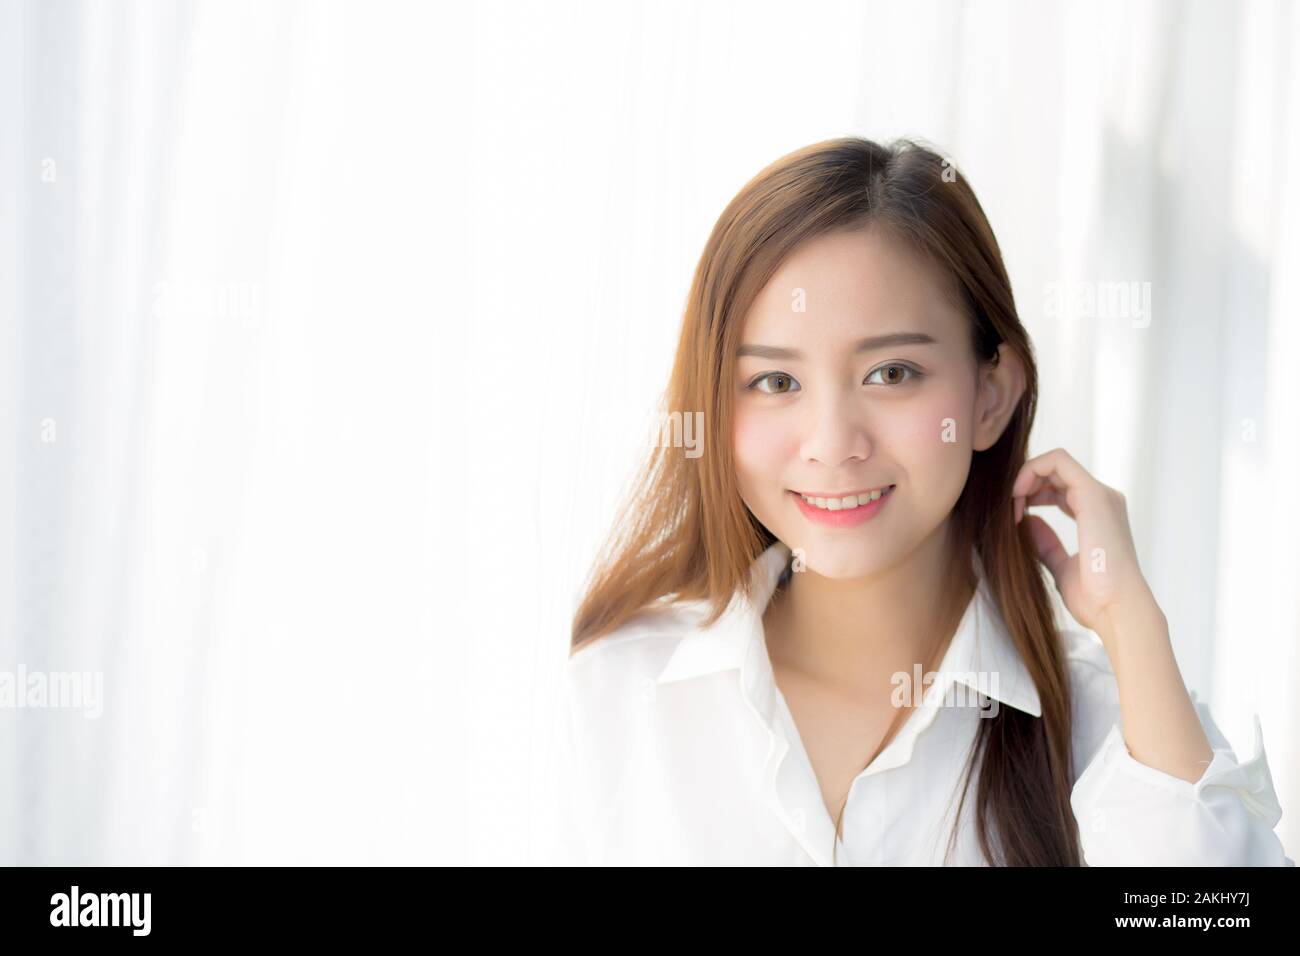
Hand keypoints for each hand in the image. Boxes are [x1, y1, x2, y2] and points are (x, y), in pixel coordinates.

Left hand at [1011, 448, 1160, 641]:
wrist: (1116, 610)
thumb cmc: (1095, 598)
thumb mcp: (1062, 567)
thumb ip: (1046, 544)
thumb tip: (1027, 522)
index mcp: (1098, 514)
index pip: (1060, 486)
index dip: (1031, 493)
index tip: (1014, 518)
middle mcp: (1103, 499)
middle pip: (1055, 472)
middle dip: (1025, 484)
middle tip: (1009, 512)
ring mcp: (1101, 495)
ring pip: (1056, 461)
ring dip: (1025, 478)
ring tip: (1012, 507)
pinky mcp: (1093, 495)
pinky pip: (1057, 461)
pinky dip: (1031, 472)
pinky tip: (1017, 496)